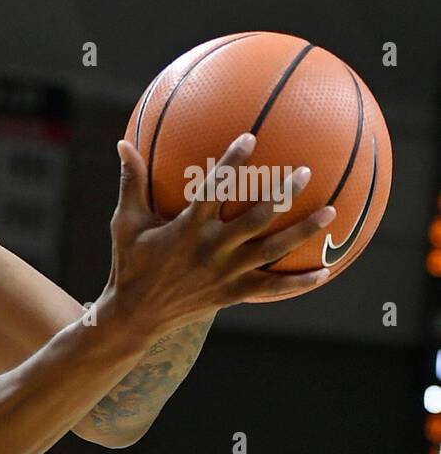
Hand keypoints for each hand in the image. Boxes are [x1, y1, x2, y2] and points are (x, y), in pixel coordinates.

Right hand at [105, 134, 335, 335]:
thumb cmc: (130, 263)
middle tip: (305, 173)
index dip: (231, 163)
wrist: (135, 315)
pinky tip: (325, 272)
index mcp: (186, 229)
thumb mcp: (126, 223)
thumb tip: (123, 144)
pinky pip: (272, 288)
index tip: (250, 138)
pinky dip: (299, 283)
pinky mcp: (232, 294)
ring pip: (271, 250)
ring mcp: (225, 274)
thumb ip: (131, 183)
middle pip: (255, 219)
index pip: (213, 190)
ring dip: (302, 232)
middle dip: (281, 195)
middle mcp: (211, 250)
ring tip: (330, 212)